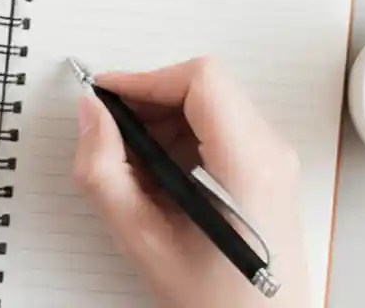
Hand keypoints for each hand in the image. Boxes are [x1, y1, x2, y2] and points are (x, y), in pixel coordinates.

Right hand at [74, 58, 308, 307]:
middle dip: (149, 101)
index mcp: (248, 163)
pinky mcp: (265, 165)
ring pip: (207, 104)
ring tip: (135, 168)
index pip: (200, 80)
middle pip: (203, 86)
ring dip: (162, 123)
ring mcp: (272, 157)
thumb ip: (105, 171)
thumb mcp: (144, 239)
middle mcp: (270, 150)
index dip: (146, 79)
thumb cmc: (217, 299)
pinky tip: (160, 178)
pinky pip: (216, 127)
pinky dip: (179, 139)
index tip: (107, 95)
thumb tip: (92, 115)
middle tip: (112, 134)